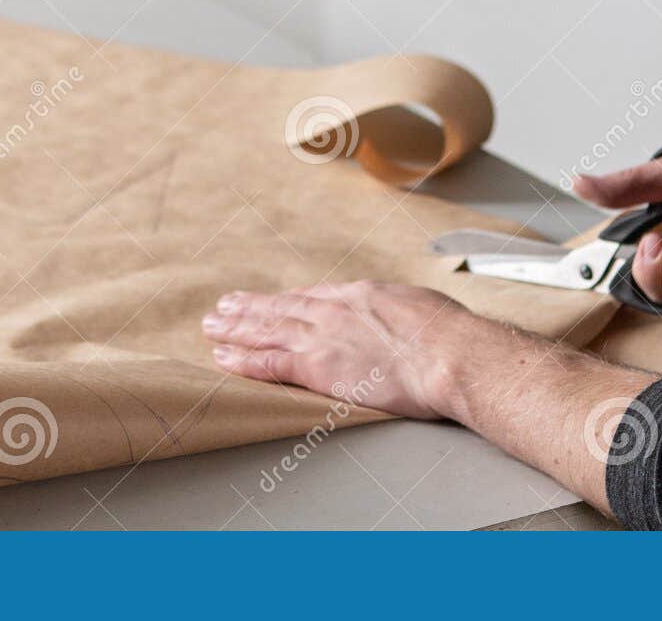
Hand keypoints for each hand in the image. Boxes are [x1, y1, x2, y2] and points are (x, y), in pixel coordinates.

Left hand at [201, 280, 483, 420]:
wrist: (449, 353)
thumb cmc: (450, 336)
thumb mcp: (424, 310)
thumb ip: (403, 314)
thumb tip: (408, 321)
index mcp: (363, 295)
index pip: (316, 298)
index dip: (289, 302)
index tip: (272, 302)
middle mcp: (335, 310)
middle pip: (283, 307)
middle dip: (251, 309)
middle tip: (224, 307)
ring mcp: (323, 336)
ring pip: (267, 331)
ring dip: (236, 330)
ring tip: (212, 327)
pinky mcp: (316, 365)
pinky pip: (269, 363)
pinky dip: (243, 360)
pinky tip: (223, 358)